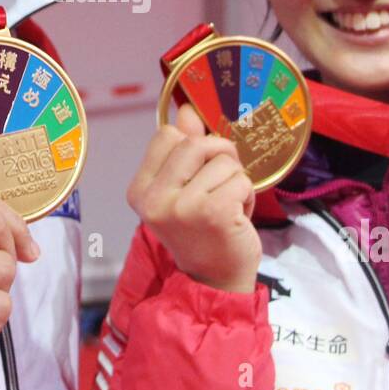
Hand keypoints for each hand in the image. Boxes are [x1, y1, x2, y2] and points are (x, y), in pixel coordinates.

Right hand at [126, 103, 259, 293]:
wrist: (214, 279)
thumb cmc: (201, 231)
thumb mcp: (183, 188)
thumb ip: (183, 148)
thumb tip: (187, 110)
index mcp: (140, 189)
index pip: (167, 135)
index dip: (192, 147)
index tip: (198, 174)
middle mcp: (155, 199)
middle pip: (195, 142)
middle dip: (220, 155)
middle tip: (223, 183)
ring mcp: (182, 206)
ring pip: (223, 160)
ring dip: (235, 180)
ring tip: (228, 206)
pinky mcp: (213, 212)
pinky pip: (241, 179)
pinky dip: (248, 195)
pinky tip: (237, 216)